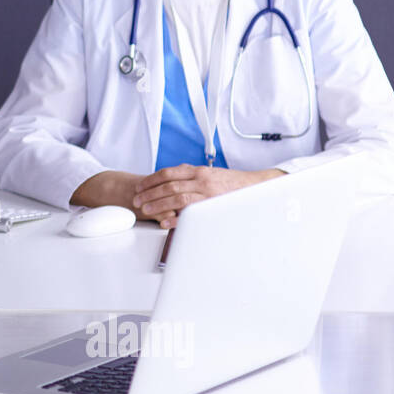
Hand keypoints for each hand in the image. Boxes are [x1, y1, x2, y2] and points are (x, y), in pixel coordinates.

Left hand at [131, 165, 285, 227]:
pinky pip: (190, 213)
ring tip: (145, 210)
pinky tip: (164, 222)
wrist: (256, 188)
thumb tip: (170, 181)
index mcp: (198, 171)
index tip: (139, 187)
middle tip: (136, 200)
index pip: (168, 173)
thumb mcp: (209, 174)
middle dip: (149, 193)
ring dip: (157, 204)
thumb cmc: (231, 184)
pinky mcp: (213, 207)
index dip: (150, 180)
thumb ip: (191, 177)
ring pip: (176, 198)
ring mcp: (207, 193)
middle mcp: (201, 180)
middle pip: (167, 185)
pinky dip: (175, 218)